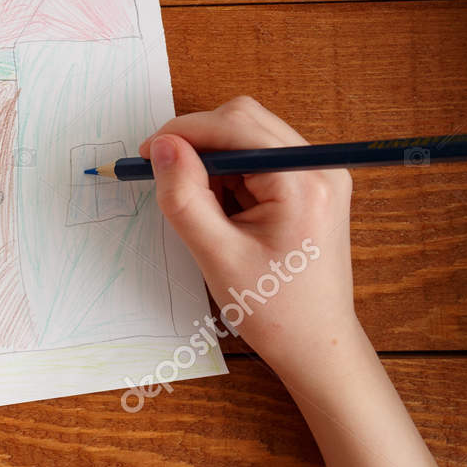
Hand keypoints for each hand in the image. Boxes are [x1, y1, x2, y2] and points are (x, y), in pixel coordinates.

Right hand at [141, 97, 358, 388]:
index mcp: (303, 182)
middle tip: (167, 178)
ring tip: (205, 208)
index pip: (234, 125)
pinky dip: (231, 174)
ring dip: (215, 161)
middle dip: (199, 143)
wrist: (316, 345)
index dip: (183, 132)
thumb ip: (184, 195)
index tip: (146, 155)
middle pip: (244, 121)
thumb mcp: (215, 254)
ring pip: (249, 136)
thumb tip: (161, 146)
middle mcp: (320, 168)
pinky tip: (224, 210)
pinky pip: (260, 157)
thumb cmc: (274, 310)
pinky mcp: (312, 185)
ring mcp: (320, 175)